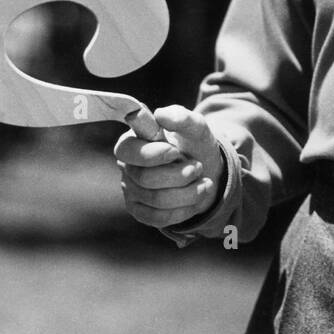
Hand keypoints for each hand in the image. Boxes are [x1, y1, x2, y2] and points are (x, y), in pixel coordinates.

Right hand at [114, 104, 223, 229]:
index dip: (153, 155)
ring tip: (204, 183)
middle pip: (145, 179)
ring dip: (188, 193)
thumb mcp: (196, 128)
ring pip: (156, 200)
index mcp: (133, 141)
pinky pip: (158, 218)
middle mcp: (127, 167)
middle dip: (179, 175)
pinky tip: (195, 198)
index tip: (175, 152)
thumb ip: (181, 117)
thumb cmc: (194, 145)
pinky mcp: (140, 212)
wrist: (206, 172)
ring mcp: (131, 191)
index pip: (127, 151)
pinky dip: (183, 210)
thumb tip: (160, 114)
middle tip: (198, 167)